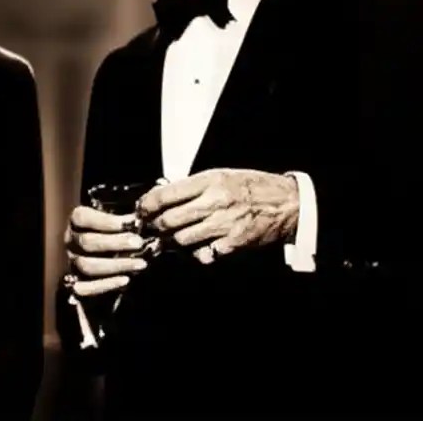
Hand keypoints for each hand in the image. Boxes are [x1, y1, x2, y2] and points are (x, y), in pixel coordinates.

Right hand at [64, 206, 148, 296]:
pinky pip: (85, 288)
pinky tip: (126, 280)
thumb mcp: (116, 222)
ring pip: (87, 266)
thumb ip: (124, 219)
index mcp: (76, 222)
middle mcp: (70, 242)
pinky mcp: (75, 285)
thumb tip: (138, 219)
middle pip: (86, 242)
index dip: (105, 221)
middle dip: (116, 243)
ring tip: (141, 263)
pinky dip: (105, 285)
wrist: (107, 260)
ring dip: (117, 265)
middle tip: (139, 243)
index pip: (82, 217)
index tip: (130, 222)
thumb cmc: (115, 235)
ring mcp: (71, 264)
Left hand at [136, 169, 298, 263]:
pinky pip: (202, 254)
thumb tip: (162, 195)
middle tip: (150, 226)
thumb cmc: (252, 186)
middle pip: (169, 220)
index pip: (166, 195)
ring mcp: (224, 225)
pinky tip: (196, 245)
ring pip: (181, 239)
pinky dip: (195, 252)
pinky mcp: (233, 244)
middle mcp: (215, 203)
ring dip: (171, 240)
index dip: (147, 204)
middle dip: (154, 225)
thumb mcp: (221, 175)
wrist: (288, 203)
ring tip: (170, 236)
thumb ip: (192, 186)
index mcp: (210, 181)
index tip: (141, 209)